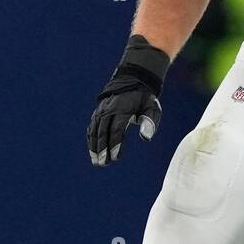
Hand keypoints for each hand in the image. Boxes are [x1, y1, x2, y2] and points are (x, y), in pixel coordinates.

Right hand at [87, 35, 168, 165]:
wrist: (133, 80)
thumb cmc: (145, 97)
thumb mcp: (153, 107)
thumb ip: (150, 122)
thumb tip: (146, 138)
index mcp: (122, 108)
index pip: (117, 129)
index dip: (115, 144)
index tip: (115, 157)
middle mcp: (109, 109)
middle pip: (103, 131)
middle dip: (102, 148)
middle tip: (103, 163)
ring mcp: (102, 110)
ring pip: (95, 130)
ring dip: (94, 146)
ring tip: (96, 161)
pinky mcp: (98, 112)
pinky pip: (92, 126)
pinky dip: (91, 138)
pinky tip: (93, 150)